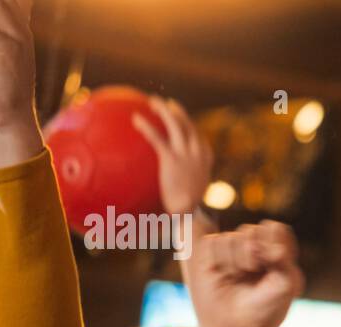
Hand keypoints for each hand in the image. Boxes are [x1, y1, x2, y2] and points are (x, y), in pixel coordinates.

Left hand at [132, 96, 213, 214]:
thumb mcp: (192, 194)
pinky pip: (157, 137)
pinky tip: (135, 119)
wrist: (187, 210)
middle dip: (178, 111)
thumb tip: (170, 193)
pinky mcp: (171, 158)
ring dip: (164, 110)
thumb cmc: (186, 206)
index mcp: (205, 159)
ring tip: (152, 101)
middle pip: (188, 125)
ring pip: (176, 124)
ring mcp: (186, 153)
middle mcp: (197, 152)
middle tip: (167, 103)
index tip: (183, 121)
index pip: (200, 140)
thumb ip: (183, 187)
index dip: (191, 128)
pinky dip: (147, 126)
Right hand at [185, 221, 304, 326]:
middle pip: (250, 231)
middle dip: (252, 256)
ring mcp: (233, 252)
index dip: (271, 243)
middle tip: (253, 275)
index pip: (274, 229)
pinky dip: (217, 261)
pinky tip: (222, 276)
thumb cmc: (267, 309)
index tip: (274, 264)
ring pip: (230, 238)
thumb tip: (272, 246)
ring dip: (234, 262)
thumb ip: (283, 260)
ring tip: (237, 279)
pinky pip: (212, 242)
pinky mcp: (212, 257)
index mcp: (278, 252)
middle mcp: (256, 249)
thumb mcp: (286, 286)